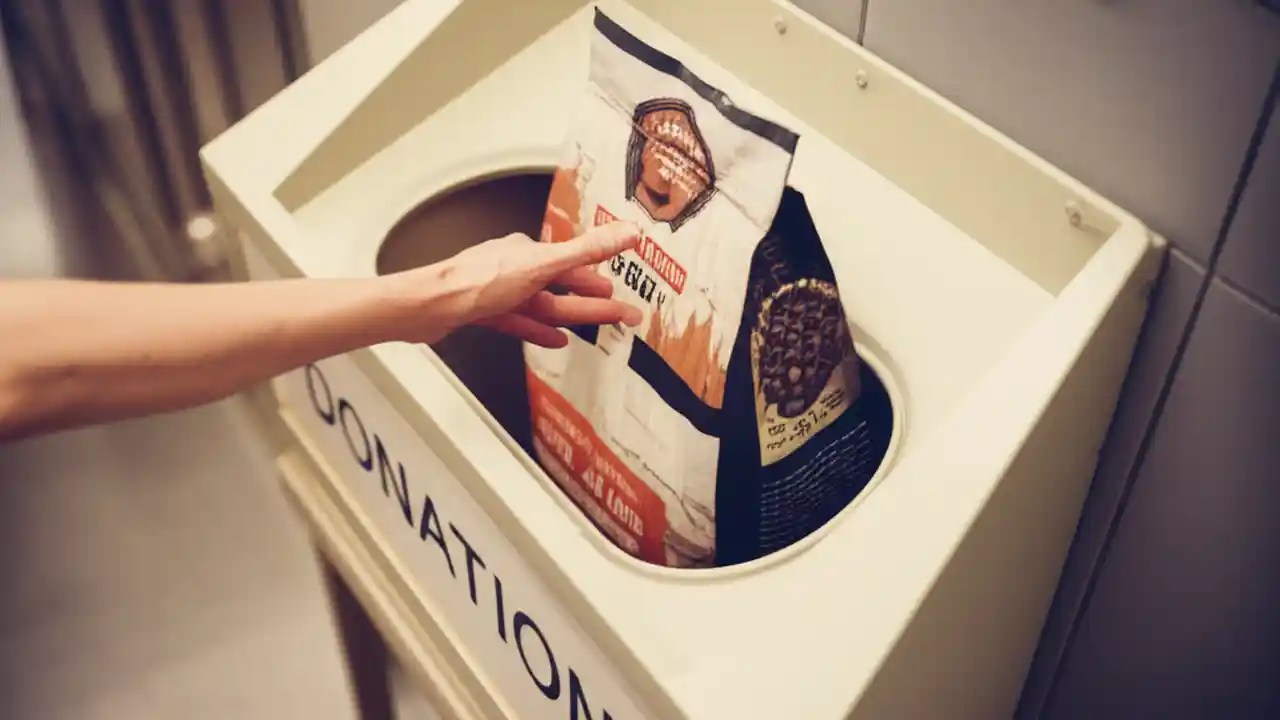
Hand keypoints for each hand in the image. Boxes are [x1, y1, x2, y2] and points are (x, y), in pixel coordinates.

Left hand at [399, 222, 642, 347]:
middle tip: (618, 313)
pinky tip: (554, 341)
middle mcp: (514, 268)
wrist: (433, 305)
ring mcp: (498, 291)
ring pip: (542, 305)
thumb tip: (629, 231)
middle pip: (561, 287)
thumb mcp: (544, 264)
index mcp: (529, 252)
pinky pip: (518, 321)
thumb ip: (588, 250)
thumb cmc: (481, 281)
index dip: (597, 278)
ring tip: (592, 331)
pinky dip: (538, 330)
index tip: (618, 290)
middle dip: (590, 301)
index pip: (572, 263)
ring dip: (568, 317)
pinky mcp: (483, 312)